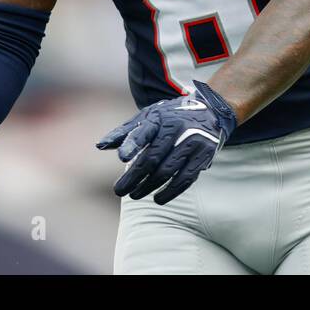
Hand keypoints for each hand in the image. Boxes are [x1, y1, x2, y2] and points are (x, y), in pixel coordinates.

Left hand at [96, 80, 236, 204]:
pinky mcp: (204, 155)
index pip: (144, 131)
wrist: (210, 110)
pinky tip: (158, 199)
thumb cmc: (170, 116)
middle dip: (134, 176)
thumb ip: (125, 132)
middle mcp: (177, 128)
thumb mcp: (148, 116)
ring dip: (149, 186)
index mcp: (159, 117)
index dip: (133, 144)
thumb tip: (100, 146)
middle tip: (119, 190)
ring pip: (167, 170)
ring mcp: (192, 142)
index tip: (122, 158)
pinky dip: (171, 192)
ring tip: (134, 195)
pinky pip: (186, 178)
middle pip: (153, 157)